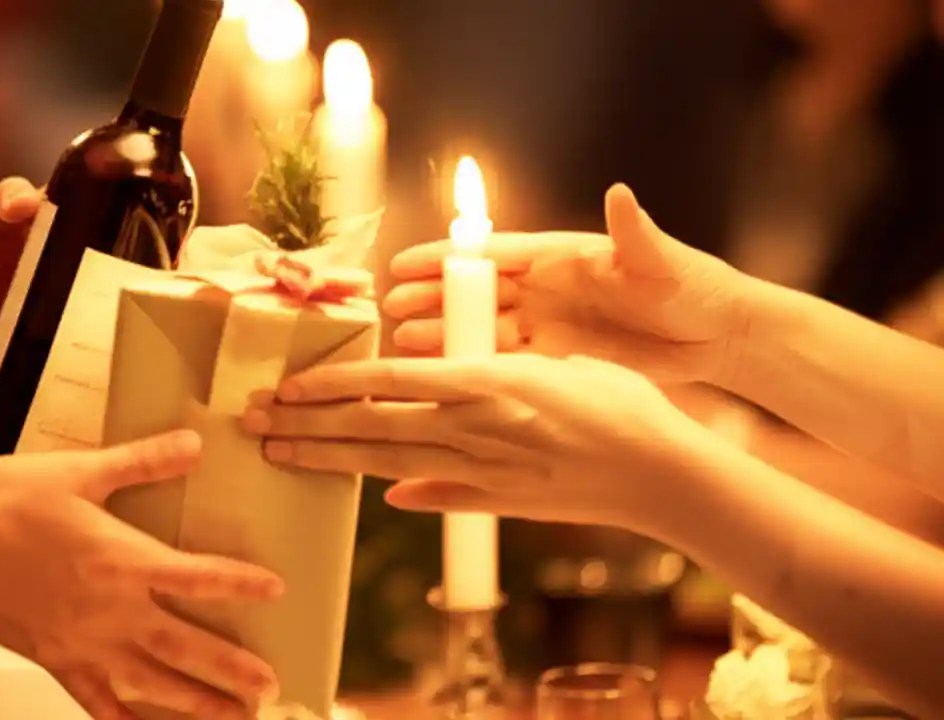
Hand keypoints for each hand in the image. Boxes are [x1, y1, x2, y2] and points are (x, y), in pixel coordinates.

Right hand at [0, 430, 283, 719]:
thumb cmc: (3, 501)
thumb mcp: (76, 472)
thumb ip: (140, 462)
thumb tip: (194, 443)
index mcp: (123, 560)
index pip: (199, 576)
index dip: (242, 584)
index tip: (278, 591)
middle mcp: (111, 611)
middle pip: (187, 646)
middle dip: (232, 669)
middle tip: (271, 687)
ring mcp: (82, 643)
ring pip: (152, 683)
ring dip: (196, 704)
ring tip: (234, 717)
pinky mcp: (53, 660)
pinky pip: (96, 702)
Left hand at [241, 355, 711, 531]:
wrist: (662, 471)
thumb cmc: (619, 405)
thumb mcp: (555, 371)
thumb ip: (491, 387)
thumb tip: (449, 378)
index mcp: (484, 381)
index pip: (387, 381)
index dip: (330, 384)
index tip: (287, 386)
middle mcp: (474, 425)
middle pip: (371, 423)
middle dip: (306, 422)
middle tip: (252, 420)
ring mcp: (484, 468)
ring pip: (387, 459)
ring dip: (328, 457)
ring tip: (278, 452)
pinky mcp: (500, 500)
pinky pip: (438, 493)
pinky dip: (401, 489)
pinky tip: (367, 492)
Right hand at [384, 184, 750, 383]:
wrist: (719, 336)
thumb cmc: (693, 287)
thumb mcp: (661, 260)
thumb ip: (634, 232)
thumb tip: (619, 193)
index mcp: (562, 256)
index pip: (492, 253)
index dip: (447, 258)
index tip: (404, 262)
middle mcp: (547, 287)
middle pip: (476, 291)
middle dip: (431, 298)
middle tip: (388, 310)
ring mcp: (549, 324)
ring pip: (482, 328)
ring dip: (444, 335)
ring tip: (403, 345)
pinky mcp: (558, 359)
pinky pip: (506, 362)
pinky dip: (474, 367)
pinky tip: (442, 376)